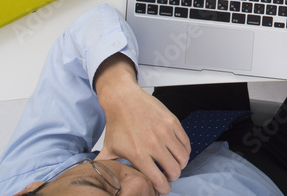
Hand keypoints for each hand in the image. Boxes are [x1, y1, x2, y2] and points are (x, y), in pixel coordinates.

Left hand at [94, 54, 189, 193]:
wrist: (123, 99)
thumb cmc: (117, 123)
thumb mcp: (109, 148)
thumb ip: (105, 166)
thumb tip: (100, 179)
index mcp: (138, 155)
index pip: (158, 179)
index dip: (163, 188)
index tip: (163, 189)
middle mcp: (153, 145)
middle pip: (174, 170)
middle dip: (173, 177)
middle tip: (169, 176)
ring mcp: (165, 132)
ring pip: (183, 157)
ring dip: (180, 164)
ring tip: (175, 164)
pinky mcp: (173, 122)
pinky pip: (186, 142)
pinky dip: (185, 150)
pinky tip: (179, 152)